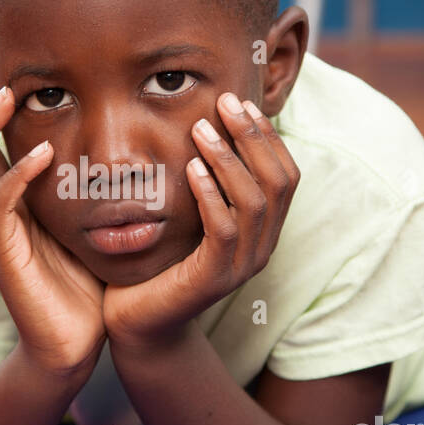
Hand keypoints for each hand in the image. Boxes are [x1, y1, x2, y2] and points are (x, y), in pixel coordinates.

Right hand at [0, 57, 106, 378]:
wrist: (71, 346)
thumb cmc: (79, 286)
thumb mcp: (81, 225)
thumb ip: (81, 187)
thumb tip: (112, 149)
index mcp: (7, 201)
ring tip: (6, 95)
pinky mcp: (3, 254)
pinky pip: (0, 206)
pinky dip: (19, 175)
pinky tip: (44, 153)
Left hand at [102, 92, 299, 347]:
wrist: (138, 323)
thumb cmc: (160, 262)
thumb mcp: (189, 215)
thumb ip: (205, 180)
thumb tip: (204, 124)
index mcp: (263, 229)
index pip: (286, 174)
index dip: (267, 136)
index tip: (240, 102)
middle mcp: (262, 247)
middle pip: (278, 182)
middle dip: (253, 136)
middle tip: (225, 101)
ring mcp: (242, 266)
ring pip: (253, 203)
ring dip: (229, 159)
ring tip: (201, 129)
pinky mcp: (214, 280)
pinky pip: (223, 231)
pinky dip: (211, 195)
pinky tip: (192, 169)